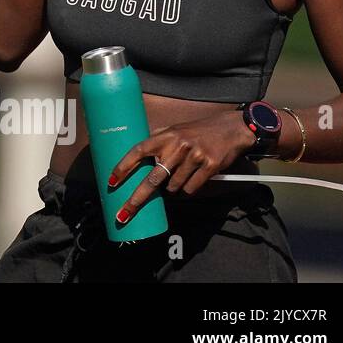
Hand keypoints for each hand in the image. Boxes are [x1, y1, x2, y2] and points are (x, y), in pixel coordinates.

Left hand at [108, 110, 255, 224]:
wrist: (231, 129)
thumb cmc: (198, 130)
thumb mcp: (174, 130)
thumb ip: (157, 140)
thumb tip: (137, 154)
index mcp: (164, 136)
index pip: (138, 151)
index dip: (123, 167)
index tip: (111, 182)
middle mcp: (177, 146)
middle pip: (152, 180)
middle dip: (136, 199)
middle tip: (123, 214)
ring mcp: (193, 157)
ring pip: (174, 187)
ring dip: (173, 187)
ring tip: (181, 173)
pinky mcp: (209, 167)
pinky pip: (191, 188)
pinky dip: (190, 187)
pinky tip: (195, 175)